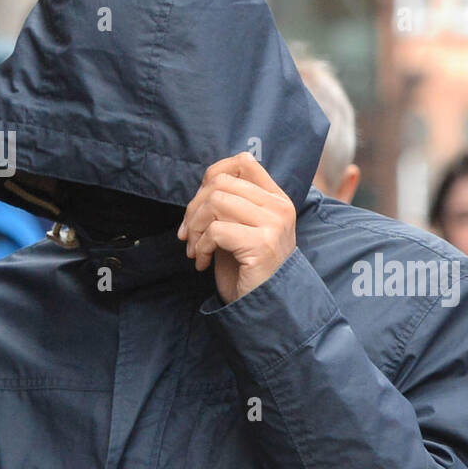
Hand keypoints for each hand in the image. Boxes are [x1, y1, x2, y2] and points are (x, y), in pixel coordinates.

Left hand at [178, 152, 295, 303]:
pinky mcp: (262, 243)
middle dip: (194, 208)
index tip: (200, 204)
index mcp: (276, 199)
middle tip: (188, 234)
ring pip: (216, 202)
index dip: (212, 176)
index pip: (243, 162)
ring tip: (194, 248)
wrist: (266, 306)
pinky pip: (216, 230)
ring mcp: (273, 224)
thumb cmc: (248, 269)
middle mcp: (279, 207)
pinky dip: (200, 247)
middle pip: (221, 183)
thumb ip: (231, 203)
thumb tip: (203, 185)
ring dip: (195, 228)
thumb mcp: (242, 228)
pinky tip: (202, 262)